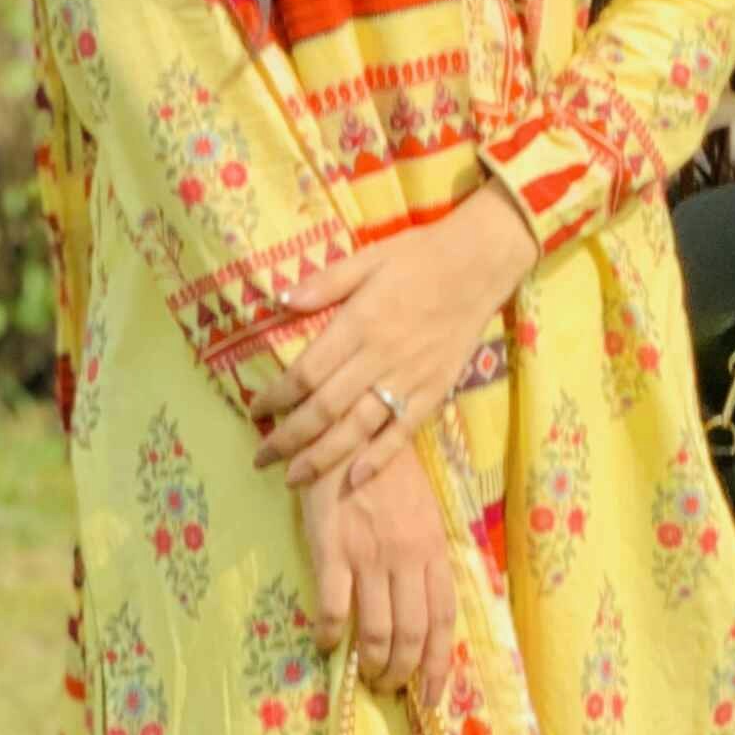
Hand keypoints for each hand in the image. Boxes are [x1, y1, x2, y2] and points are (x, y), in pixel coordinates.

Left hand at [259, 184, 539, 490]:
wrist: (480, 263)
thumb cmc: (419, 256)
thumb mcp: (368, 257)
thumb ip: (326, 282)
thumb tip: (280, 299)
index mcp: (359, 323)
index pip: (306, 372)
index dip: (276, 396)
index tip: (254, 411)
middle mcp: (380, 356)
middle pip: (325, 408)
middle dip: (288, 438)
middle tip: (261, 458)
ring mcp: (409, 378)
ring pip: (358, 427)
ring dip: (323, 456)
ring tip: (294, 478)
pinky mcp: (435, 391)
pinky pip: (403, 431)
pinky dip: (378, 457)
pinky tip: (353, 478)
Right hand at [303, 452, 455, 697]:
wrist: (348, 428)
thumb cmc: (386, 472)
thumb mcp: (422, 510)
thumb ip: (424, 556)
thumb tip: (423, 608)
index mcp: (432, 547)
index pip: (444, 618)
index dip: (438, 665)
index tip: (432, 697)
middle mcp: (406, 555)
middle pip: (411, 633)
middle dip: (401, 672)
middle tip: (388, 686)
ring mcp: (369, 554)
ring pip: (375, 631)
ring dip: (370, 663)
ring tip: (363, 675)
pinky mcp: (332, 548)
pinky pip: (332, 608)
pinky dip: (328, 635)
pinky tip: (325, 643)